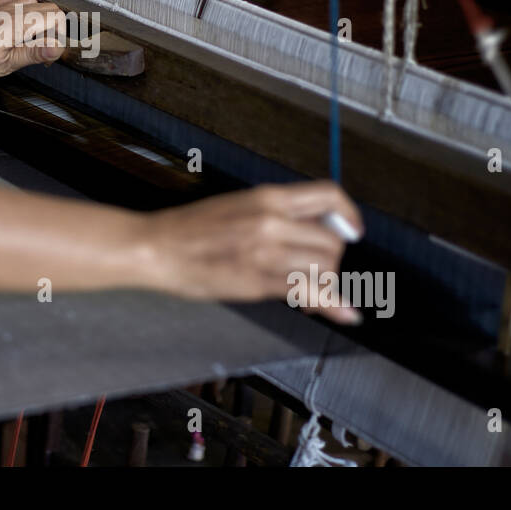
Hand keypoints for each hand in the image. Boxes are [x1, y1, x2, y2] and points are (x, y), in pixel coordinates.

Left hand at [0, 0, 65, 84]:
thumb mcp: (5, 65)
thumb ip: (34, 53)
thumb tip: (58, 48)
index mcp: (16, 24)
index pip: (55, 17)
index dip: (60, 36)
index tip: (52, 55)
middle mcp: (10, 11)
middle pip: (49, 8)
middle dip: (54, 29)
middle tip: (45, 53)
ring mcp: (0, 8)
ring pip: (35, 3)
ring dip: (41, 20)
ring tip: (33, 43)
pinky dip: (26, 8)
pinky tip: (23, 21)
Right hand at [139, 181, 364, 324]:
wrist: (157, 247)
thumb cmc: (191, 228)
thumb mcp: (240, 205)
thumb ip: (277, 214)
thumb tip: (312, 229)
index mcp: (267, 197)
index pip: (328, 196)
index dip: (348, 214)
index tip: (353, 230)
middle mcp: (271, 220)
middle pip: (331, 240)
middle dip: (332, 259)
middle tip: (317, 269)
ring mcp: (265, 252)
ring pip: (324, 267)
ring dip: (325, 282)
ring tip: (309, 289)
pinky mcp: (256, 282)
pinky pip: (309, 293)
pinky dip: (333, 305)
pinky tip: (345, 313)